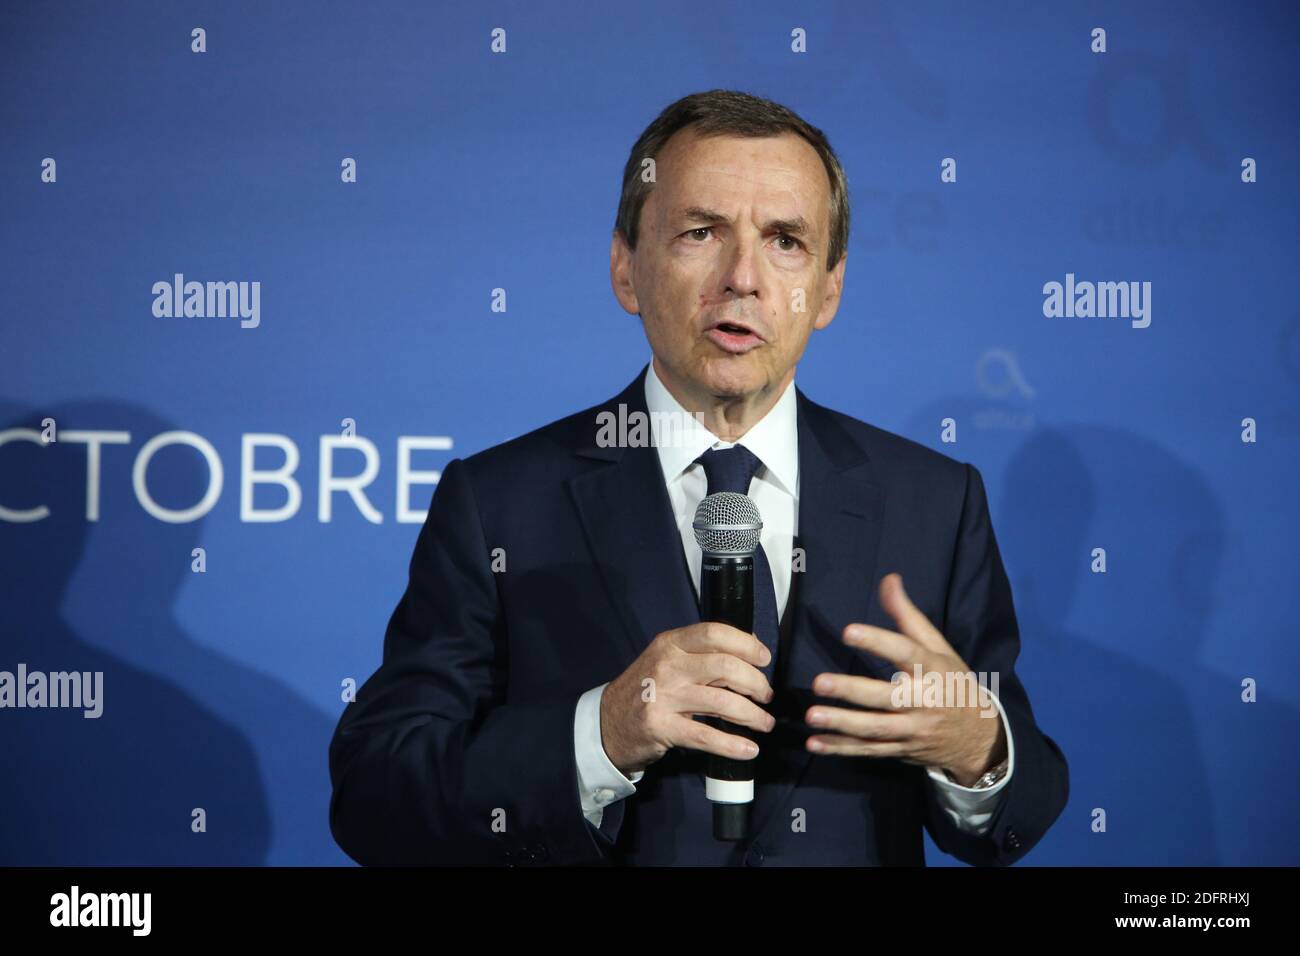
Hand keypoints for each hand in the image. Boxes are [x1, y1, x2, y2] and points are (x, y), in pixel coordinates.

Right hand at [600, 621, 775, 775]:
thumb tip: (751, 646)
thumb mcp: (667, 660)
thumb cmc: (647, 689)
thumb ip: (702, 653)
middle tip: (766, 695)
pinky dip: (733, 745)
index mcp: (670, 644)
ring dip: (753, 715)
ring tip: (764, 722)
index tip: (764, 659)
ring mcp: (663, 697)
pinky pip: (706, 736)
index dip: (746, 644)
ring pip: (722, 702)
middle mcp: (667, 666)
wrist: (607, 722)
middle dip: (756, 683)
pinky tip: (749, 749)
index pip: (714, 633)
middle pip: (725, 667)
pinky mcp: (662, 727)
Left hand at [804, 573, 1006, 785]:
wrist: (979, 738)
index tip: (849, 631)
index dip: (878, 642)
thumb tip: (889, 579)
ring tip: (812, 716)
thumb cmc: (954, 683)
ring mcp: (912, 730)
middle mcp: (924, 702)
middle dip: (853, 691)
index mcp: (934, 671)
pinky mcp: (900, 750)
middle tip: (819, 682)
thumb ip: (909, 617)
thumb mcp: (940, 649)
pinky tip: (814, 743)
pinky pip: (868, 750)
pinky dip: (841, 749)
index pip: (906, 653)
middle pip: (886, 697)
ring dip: (842, 724)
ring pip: (875, 729)